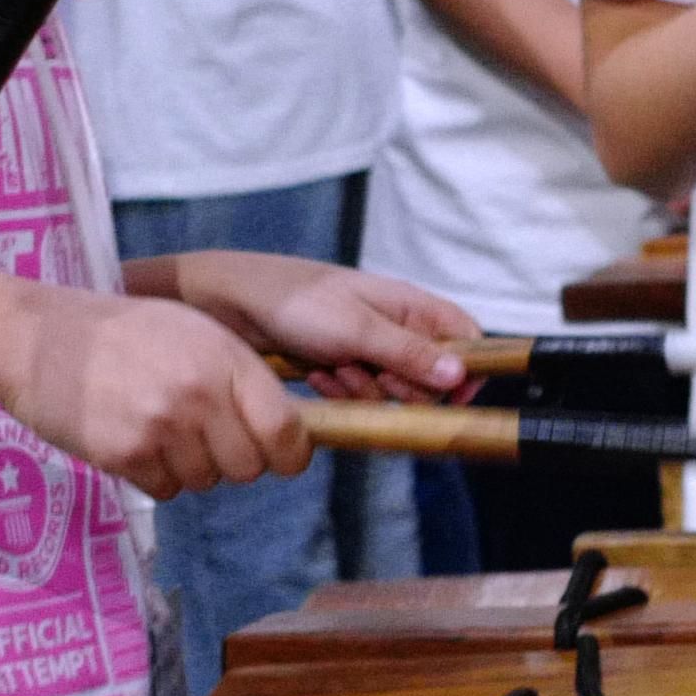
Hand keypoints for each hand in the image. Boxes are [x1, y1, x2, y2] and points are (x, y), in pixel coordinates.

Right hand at [8, 287, 312, 496]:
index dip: (289, 454)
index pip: (285, 431)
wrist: (35, 337)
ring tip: (156, 429)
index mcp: (224, 358)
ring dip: (186, 468)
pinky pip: (164, 489)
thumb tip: (286, 429)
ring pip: (205, 482)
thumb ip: (238, 376)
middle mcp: (199, 393)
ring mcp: (162, 425)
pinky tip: (130, 439)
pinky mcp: (125, 454)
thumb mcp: (192, 331)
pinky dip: (151, 476)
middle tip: (200, 439)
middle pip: (247, 468)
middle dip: (231, 463)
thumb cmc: (120, 333)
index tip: (278, 457)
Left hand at [164, 253, 479, 400]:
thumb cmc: (294, 300)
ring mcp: (366, 346)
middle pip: (430, 374)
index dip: (466, 369)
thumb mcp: (356, 328)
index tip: (450, 395)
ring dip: (364, 389)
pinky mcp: (340, 363)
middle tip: (372, 375)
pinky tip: (316, 375)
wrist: (229, 304)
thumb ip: (409, 352)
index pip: (466, 337)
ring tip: (333, 369)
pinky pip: (357, 393)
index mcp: (410, 305)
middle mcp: (394, 325)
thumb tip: (459, 374)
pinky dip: (340, 391)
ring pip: (390, 389)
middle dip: (402, 386)